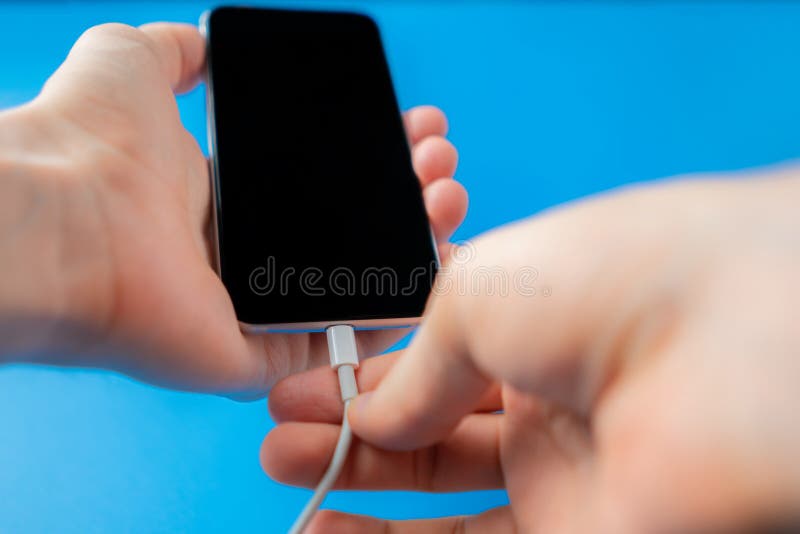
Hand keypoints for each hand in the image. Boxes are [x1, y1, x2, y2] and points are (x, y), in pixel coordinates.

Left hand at [0, 23, 465, 397]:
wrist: (59, 216)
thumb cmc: (88, 142)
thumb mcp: (135, 64)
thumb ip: (179, 52)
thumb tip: (205, 39)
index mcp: (220, 202)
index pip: (317, 189)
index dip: (371, 158)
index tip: (413, 128)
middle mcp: (240, 259)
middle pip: (346, 235)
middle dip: (404, 193)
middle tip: (440, 159)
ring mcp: (252, 313)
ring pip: (354, 286)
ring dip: (412, 247)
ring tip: (450, 198)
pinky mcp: (258, 359)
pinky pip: (340, 345)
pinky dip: (394, 316)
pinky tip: (438, 271)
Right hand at [262, 171, 799, 531]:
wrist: (732, 348)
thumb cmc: (614, 278)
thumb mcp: (479, 291)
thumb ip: (417, 361)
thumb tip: (373, 414)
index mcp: (535, 321)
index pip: (430, 357)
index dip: (363, 372)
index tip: (303, 383)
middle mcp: (549, 398)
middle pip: (426, 425)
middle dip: (346, 429)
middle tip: (280, 433)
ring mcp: (562, 475)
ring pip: (439, 494)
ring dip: (358, 490)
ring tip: (286, 474)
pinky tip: (329, 533)